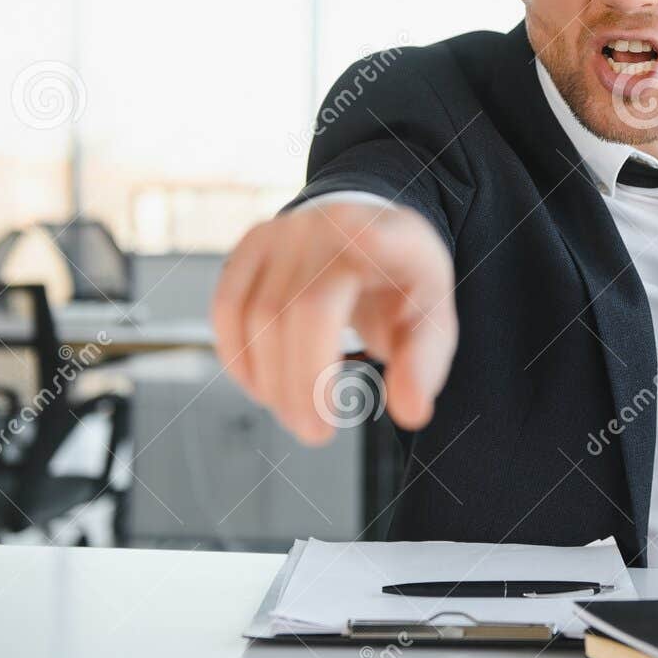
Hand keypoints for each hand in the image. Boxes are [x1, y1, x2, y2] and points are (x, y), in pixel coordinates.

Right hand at [210, 201, 457, 445]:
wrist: (365, 235)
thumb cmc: (398, 285)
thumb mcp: (431, 320)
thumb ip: (424, 364)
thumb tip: (410, 411)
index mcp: (390, 237)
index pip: (376, 236)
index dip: (366, 239)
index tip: (362, 240)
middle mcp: (330, 224)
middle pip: (301, 311)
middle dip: (302, 385)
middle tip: (316, 433)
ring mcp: (283, 231)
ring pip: (256, 316)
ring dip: (270, 381)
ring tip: (295, 416)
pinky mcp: (250, 246)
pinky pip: (226, 308)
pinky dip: (238, 357)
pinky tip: (262, 387)